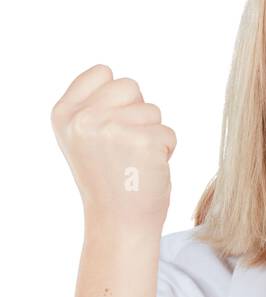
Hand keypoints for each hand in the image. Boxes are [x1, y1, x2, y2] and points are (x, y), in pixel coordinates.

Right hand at [50, 63, 176, 232]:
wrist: (118, 224)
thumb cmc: (107, 181)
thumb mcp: (83, 139)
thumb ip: (93, 106)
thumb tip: (121, 82)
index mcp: (64, 114)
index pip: (102, 72)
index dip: (117, 98)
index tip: (112, 129)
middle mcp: (83, 119)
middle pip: (130, 86)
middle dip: (137, 114)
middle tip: (126, 148)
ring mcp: (112, 129)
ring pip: (152, 110)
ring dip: (152, 135)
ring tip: (135, 162)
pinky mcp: (143, 142)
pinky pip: (168, 133)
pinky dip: (166, 152)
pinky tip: (148, 171)